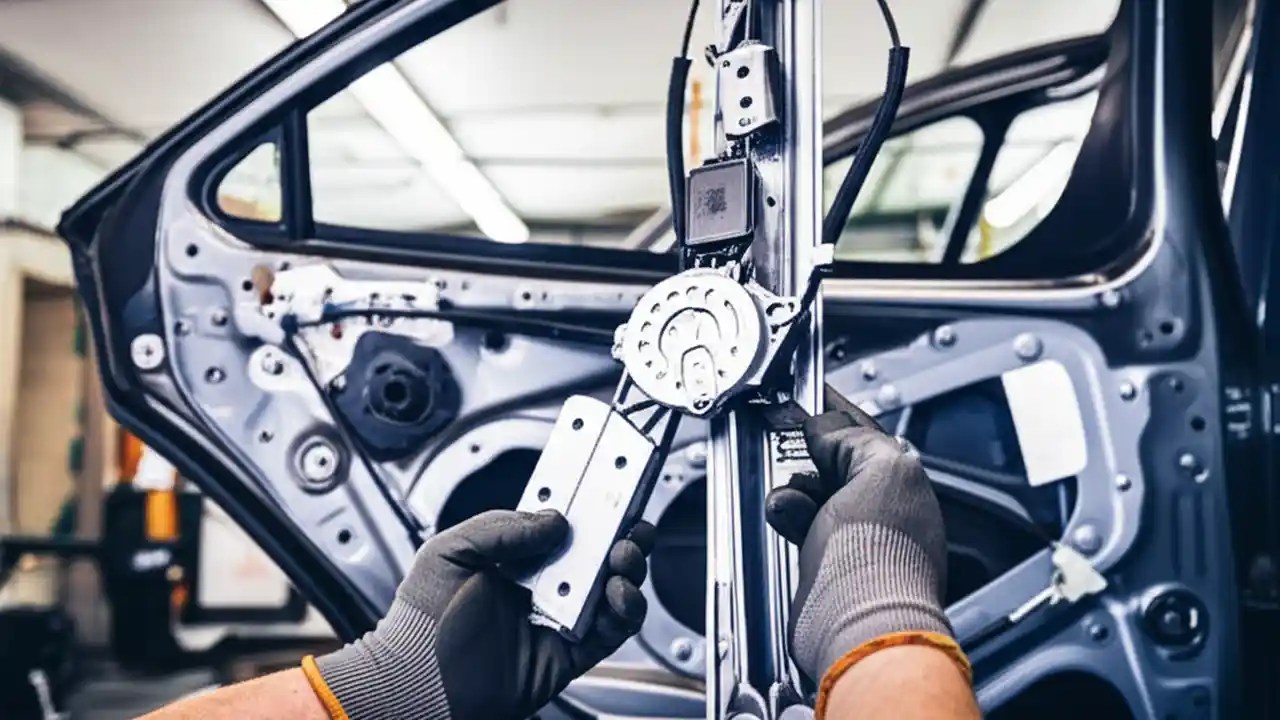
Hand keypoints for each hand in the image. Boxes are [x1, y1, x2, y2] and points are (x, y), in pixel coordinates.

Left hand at [316, 509, 652, 719]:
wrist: (420, 682)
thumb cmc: (420, 623)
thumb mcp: (449, 551)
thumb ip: (500, 527)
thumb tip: (552, 520)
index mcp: (511, 556)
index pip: (558, 524)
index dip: (587, 507)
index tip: (609, 487)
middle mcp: (538, 585)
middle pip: (595, 554)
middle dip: (621, 534)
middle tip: (629, 524)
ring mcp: (556, 618)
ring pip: (610, 588)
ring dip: (628, 568)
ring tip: (623, 557)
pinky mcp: (569, 654)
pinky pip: (611, 630)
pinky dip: (625, 611)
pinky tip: (619, 594)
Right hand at [765, 386, 950, 681]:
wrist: (859, 621)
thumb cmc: (883, 556)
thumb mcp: (876, 467)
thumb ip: (851, 436)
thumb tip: (825, 425)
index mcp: (903, 479)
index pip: (863, 430)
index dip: (832, 410)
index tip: (804, 393)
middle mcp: (880, 507)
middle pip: (830, 458)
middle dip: (806, 450)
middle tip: (781, 435)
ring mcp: (850, 535)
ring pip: (806, 490)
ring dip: (792, 488)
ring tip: (794, 500)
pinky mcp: (821, 560)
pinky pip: (793, 523)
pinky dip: (784, 516)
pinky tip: (787, 520)